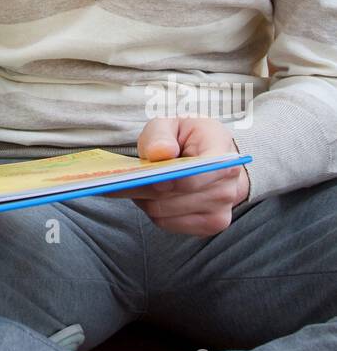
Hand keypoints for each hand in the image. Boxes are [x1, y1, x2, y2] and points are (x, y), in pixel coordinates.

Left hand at [101, 115, 248, 235]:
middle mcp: (229, 187)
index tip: (151, 176)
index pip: (202, 172)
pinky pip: (168, 224)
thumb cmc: (187, 138)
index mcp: (224, 154)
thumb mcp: (170, 124)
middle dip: (146, 187)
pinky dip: (153, 211)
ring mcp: (221, 210)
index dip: (175, 178)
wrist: (208, 155)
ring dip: (146, 200)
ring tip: (136, 183)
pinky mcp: (208, 227)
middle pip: (178, 196)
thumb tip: (159, 153)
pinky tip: (150, 196)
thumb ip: (161, 134)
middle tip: (120, 179)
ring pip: (167, 212)